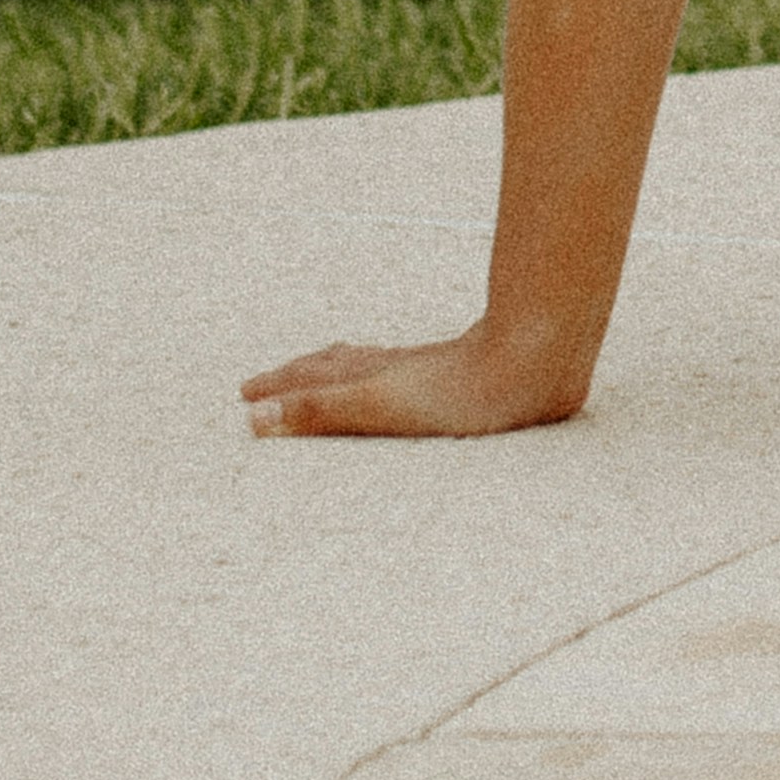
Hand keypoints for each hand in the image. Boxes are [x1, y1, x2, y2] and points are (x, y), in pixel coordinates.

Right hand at [242, 322, 591, 441]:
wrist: (534, 362)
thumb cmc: (460, 393)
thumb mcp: (379, 406)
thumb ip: (319, 412)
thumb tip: (255, 416)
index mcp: (369, 377)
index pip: (312, 381)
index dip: (277, 389)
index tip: (245, 397)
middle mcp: (391, 368)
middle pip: (333, 368)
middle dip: (296, 378)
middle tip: (264, 385)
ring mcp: (423, 369)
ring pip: (365, 366)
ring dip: (332, 373)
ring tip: (319, 374)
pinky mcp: (455, 373)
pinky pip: (397, 372)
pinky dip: (374, 374)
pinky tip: (399, 379)